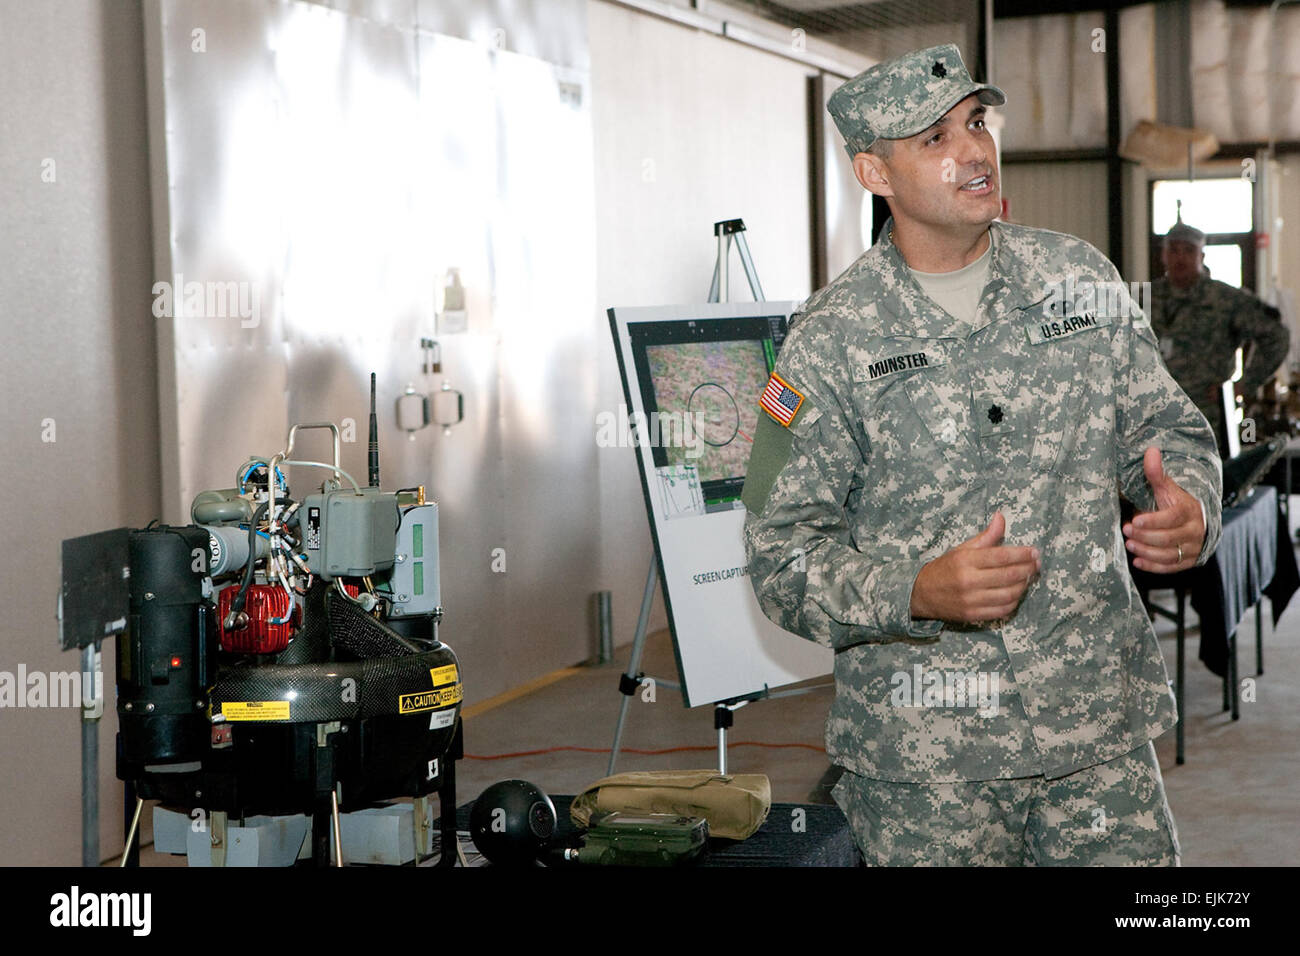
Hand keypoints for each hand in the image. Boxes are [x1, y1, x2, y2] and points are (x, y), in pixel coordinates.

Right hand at [910, 511, 1040, 623]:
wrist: (920, 593)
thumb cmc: (945, 568)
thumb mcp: (962, 549)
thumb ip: (985, 536)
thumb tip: (1001, 517)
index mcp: (965, 560)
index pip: (1002, 556)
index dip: (1022, 554)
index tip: (1035, 552)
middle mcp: (968, 580)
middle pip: (1009, 575)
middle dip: (1028, 569)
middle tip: (1036, 564)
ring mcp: (971, 600)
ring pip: (1009, 594)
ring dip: (1023, 586)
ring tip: (1027, 578)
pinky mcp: (972, 615)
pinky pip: (1002, 611)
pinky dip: (1014, 602)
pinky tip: (1016, 593)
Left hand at [1122, 446, 1206, 572]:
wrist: (1196, 520)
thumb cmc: (1176, 503)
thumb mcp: (1166, 488)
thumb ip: (1157, 473)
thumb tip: (1150, 451)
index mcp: (1189, 511)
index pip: (1172, 518)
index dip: (1153, 521)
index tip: (1135, 521)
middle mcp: (1195, 531)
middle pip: (1168, 538)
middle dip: (1145, 536)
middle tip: (1126, 531)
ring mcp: (1193, 548)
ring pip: (1169, 554)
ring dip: (1146, 551)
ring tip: (1129, 544)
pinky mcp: (1187, 561)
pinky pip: (1171, 568)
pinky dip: (1153, 566)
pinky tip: (1137, 561)